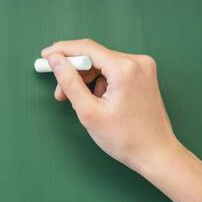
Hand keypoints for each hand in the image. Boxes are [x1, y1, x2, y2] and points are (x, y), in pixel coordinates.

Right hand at [41, 38, 182, 178]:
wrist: (156, 153)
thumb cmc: (126, 138)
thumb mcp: (89, 113)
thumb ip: (70, 83)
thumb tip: (55, 61)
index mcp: (124, 68)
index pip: (86, 48)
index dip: (62, 51)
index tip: (45, 56)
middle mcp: (137, 61)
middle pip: (95, 56)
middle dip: (74, 72)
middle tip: (60, 93)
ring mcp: (143, 67)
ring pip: (104, 64)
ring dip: (87, 80)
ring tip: (82, 104)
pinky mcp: (144, 75)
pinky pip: (115, 71)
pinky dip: (102, 83)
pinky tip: (100, 102)